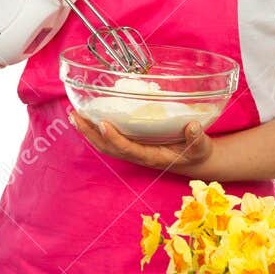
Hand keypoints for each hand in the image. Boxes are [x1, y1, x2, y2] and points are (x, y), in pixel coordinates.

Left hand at [68, 112, 215, 175]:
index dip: (115, 139)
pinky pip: (109, 138)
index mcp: (152, 157)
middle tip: (75, 115)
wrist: (194, 159)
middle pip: (108, 148)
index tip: (104, 124)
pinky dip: (95, 128)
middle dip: (90, 133)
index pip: (129, 150)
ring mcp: (132, 149)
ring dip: (88, 130)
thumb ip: (197, 139)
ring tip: (74, 114)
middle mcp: (138, 155)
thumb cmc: (196, 152)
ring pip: (105, 144)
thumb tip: (193, 126)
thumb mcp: (201, 147)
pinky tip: (87, 115)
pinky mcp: (131, 143)